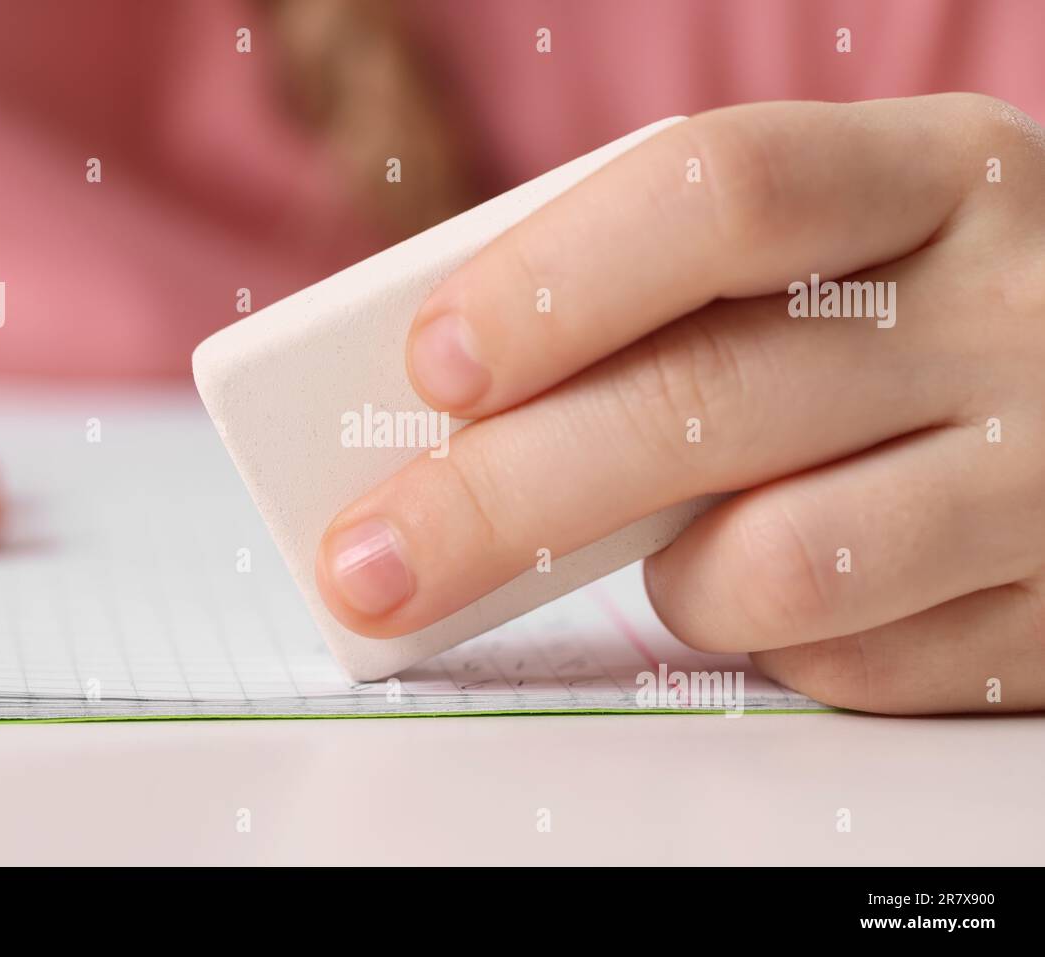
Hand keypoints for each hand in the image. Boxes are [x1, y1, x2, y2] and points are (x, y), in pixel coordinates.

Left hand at [315, 94, 1044, 713]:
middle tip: (370, 563)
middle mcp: (1011, 315)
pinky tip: (774, 591)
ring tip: (650, 559)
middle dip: (496, 501)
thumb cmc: (924, 310)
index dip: (551, 283)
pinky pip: (849, 663)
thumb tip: (453, 412)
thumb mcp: (841, 245)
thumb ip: (673, 296)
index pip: (718, 194)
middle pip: (703, 404)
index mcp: (931, 176)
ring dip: (661, 582)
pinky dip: (763, 644)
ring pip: (777, 564)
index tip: (431, 369)